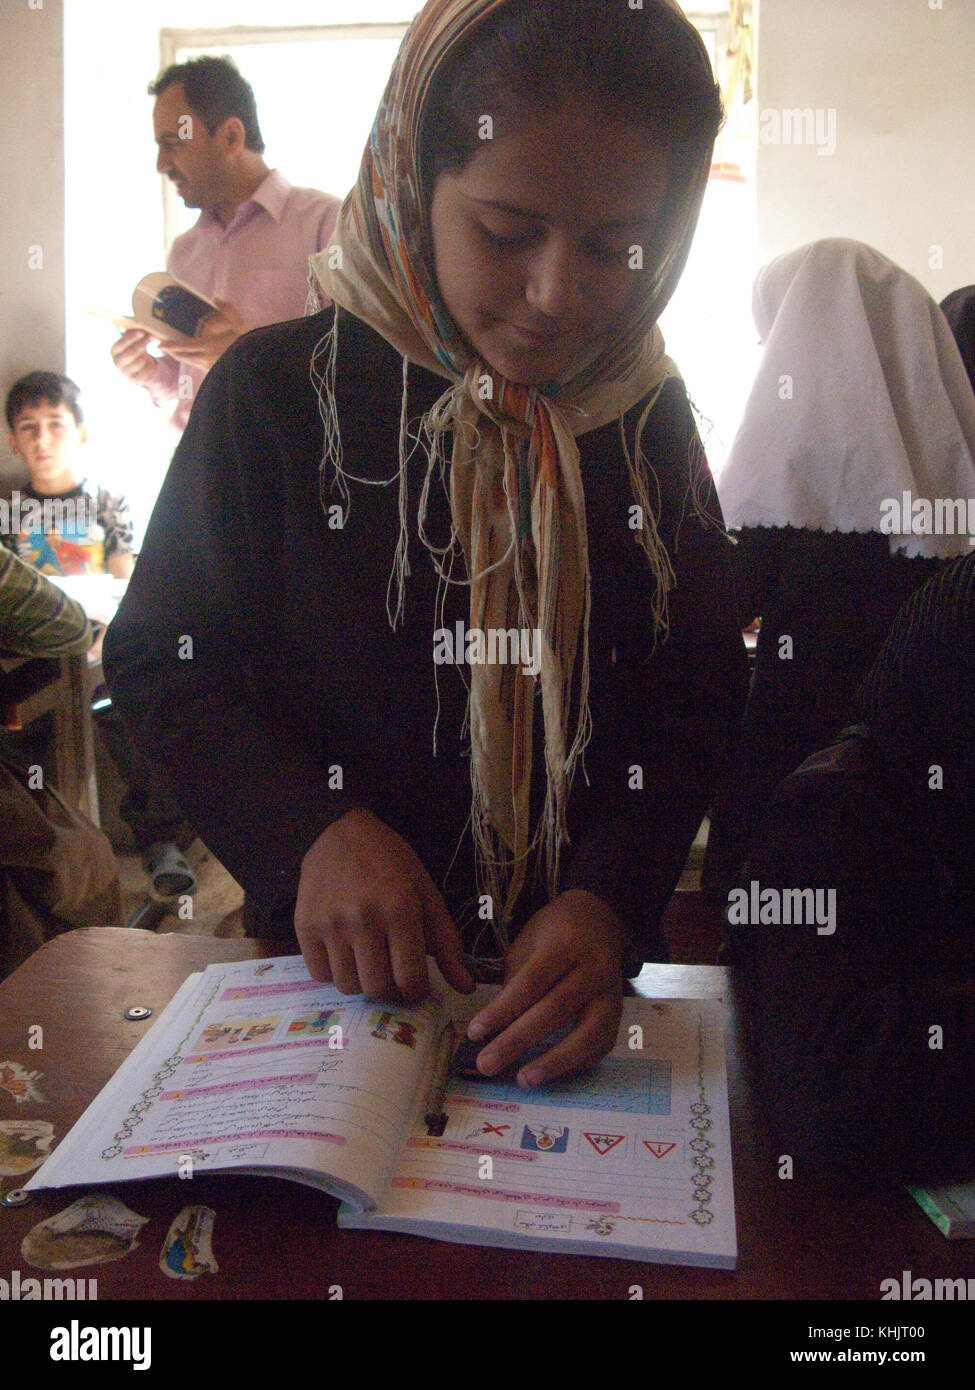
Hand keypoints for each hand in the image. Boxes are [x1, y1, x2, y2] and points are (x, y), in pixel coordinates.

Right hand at [110, 329, 158, 386]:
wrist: (142, 367)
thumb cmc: (137, 348)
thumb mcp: (133, 340)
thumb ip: (132, 332)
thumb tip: (137, 321)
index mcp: (114, 351)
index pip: (121, 344)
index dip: (132, 337)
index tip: (142, 331)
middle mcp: (117, 362)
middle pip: (131, 353)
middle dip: (142, 343)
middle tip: (152, 336)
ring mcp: (125, 372)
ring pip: (139, 362)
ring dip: (148, 353)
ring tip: (154, 347)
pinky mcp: (134, 380)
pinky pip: (144, 371)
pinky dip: (150, 365)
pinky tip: (152, 361)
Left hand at [161, 298, 253, 372]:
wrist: (258, 364)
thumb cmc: (250, 343)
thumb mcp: (241, 322)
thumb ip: (228, 309)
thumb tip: (216, 298)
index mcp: (208, 345)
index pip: (183, 346)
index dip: (169, 345)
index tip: (159, 343)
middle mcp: (206, 359)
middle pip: (183, 356)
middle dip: (172, 351)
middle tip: (163, 345)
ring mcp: (211, 368)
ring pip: (191, 362)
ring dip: (181, 356)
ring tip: (176, 350)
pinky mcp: (216, 373)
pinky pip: (199, 367)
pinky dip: (192, 361)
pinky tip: (193, 358)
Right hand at [294, 808, 473, 1002]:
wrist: (338, 832)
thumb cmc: (390, 862)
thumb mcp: (426, 893)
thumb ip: (447, 943)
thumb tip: (466, 987)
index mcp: (401, 910)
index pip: (410, 980)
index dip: (416, 991)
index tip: (414, 983)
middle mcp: (363, 919)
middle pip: (377, 989)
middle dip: (389, 989)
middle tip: (390, 973)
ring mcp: (330, 924)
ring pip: (347, 986)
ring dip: (360, 981)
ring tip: (367, 960)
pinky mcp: (304, 927)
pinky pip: (319, 974)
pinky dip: (333, 971)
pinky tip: (343, 951)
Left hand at [467, 890, 625, 1086]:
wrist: (600, 920)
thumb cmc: (555, 932)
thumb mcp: (528, 943)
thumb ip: (515, 982)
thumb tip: (494, 1028)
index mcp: (564, 945)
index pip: (530, 983)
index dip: (502, 1011)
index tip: (475, 1034)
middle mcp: (592, 969)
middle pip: (555, 1010)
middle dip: (517, 1041)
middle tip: (487, 1064)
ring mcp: (611, 993)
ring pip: (588, 1034)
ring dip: (554, 1061)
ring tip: (523, 1080)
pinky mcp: (619, 1013)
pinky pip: (601, 1045)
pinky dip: (576, 1063)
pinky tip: (551, 1073)